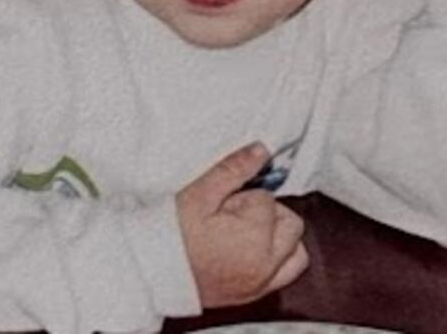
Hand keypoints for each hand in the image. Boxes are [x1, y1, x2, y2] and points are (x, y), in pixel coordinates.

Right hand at [176, 143, 308, 307]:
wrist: (151, 272)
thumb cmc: (171, 235)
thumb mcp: (200, 194)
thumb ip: (235, 169)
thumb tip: (261, 150)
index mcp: (255, 238)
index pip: (267, 200)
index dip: (243, 196)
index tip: (221, 204)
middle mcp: (265, 264)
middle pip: (290, 223)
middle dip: (267, 214)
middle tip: (233, 215)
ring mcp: (261, 283)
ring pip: (296, 252)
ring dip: (280, 238)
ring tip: (249, 232)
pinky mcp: (253, 295)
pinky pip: (285, 275)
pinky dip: (277, 260)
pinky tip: (250, 251)